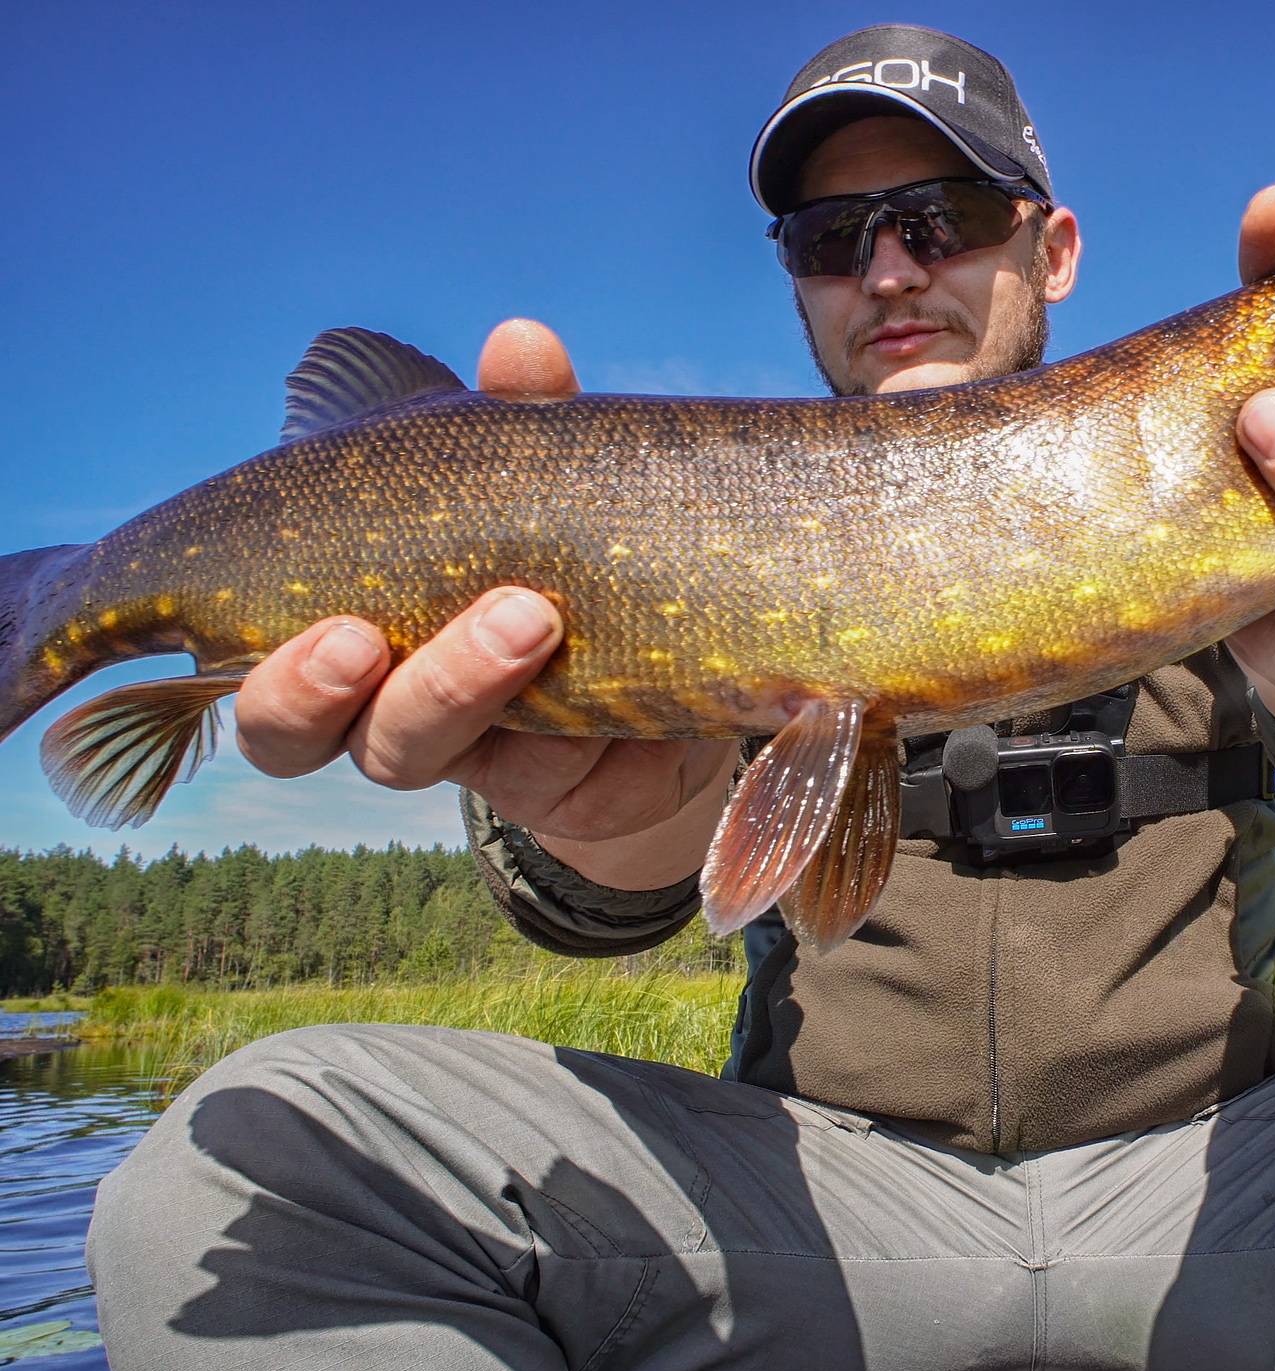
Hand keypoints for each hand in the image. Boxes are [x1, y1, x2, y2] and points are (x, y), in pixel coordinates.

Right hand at [233, 320, 734, 883]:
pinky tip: (631, 688)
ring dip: (471, 688)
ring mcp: (497, 768)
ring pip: (450, 761)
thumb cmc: (561, 563)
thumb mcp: (535, 486)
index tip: (328, 624)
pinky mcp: (588, 798)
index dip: (279, 677)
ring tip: (531, 615)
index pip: (266, 687)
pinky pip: (582, 782)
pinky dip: (605, 730)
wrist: (684, 666)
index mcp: (357, 655)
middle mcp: (405, 722)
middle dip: (339, 692)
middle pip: (328, 743)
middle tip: (366, 633)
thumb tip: (518, 343)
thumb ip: (518, 425)